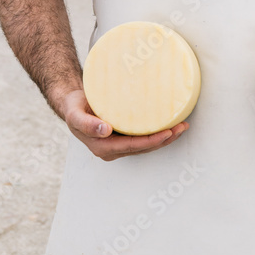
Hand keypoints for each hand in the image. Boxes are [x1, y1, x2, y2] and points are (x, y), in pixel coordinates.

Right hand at [61, 89, 188, 160]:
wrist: (72, 104)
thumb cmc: (73, 107)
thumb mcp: (75, 114)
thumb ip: (87, 123)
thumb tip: (105, 130)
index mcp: (102, 147)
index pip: (132, 146)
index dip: (151, 141)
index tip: (168, 132)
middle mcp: (111, 149)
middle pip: (143, 148)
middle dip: (164, 140)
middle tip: (182, 127)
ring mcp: (118, 145)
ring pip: (146, 145)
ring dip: (165, 138)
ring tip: (181, 126)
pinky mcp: (122, 137)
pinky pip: (143, 138)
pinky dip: (157, 132)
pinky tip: (169, 124)